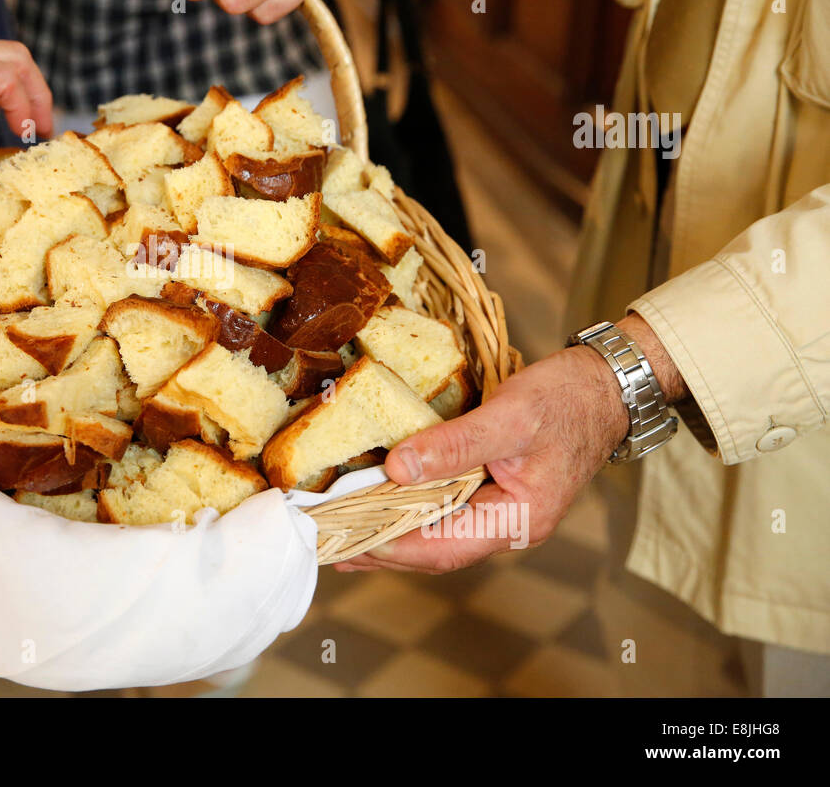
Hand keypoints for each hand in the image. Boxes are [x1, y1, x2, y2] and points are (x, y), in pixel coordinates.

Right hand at [0, 18, 53, 169]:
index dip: (14, 91)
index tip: (13, 124)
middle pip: (14, 54)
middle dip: (34, 93)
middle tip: (35, 130)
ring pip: (15, 62)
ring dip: (29, 101)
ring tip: (22, 133)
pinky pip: (2, 79)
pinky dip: (13, 106)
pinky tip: (0, 132)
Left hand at [336, 314, 684, 573]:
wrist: (605, 384)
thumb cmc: (566, 398)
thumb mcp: (509, 416)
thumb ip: (455, 445)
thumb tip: (399, 469)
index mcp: (520, 518)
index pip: (444, 548)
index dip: (392, 547)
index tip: (346, 540)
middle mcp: (509, 524)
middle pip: (435, 549)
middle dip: (381, 548)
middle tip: (328, 543)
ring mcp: (501, 510)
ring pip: (437, 533)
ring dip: (389, 532)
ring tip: (341, 532)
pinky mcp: (492, 491)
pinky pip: (444, 511)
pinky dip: (408, 510)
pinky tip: (379, 503)